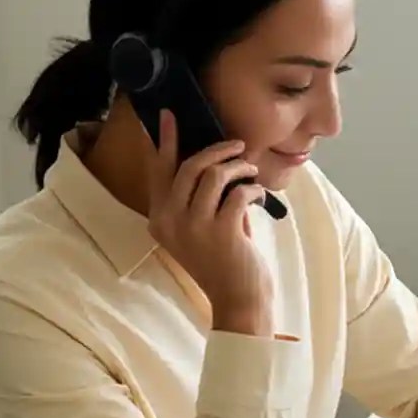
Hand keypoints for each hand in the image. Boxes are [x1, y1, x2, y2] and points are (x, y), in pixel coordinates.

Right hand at [145, 110, 273, 334]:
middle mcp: (170, 221)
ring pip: (214, 175)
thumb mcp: (202, 230)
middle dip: (216, 150)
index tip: (169, 116)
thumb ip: (201, 200)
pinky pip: (239, 192)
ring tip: (251, 172)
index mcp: (160, 220)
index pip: (159, 172)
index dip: (165, 141)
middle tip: (237, 146)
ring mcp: (194, 226)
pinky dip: (252, 188)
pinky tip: (258, 196)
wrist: (239, 301)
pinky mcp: (222, 231)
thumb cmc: (224, 263)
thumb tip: (216, 162)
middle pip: (188, 166)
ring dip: (238, 167)